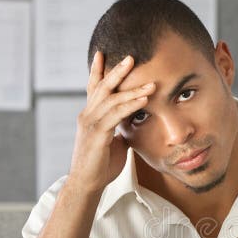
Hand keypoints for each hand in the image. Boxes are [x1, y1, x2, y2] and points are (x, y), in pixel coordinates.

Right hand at [68, 51, 155, 193]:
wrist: (88, 184)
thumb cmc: (100, 166)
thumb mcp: (113, 143)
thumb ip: (120, 130)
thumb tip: (131, 124)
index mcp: (90, 116)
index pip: (93, 88)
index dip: (98, 71)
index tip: (102, 53)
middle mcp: (87, 116)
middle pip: (102, 87)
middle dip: (117, 71)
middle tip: (131, 57)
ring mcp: (91, 124)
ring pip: (111, 99)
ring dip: (132, 90)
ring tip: (150, 84)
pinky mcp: (97, 135)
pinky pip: (116, 116)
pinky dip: (131, 106)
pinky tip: (144, 101)